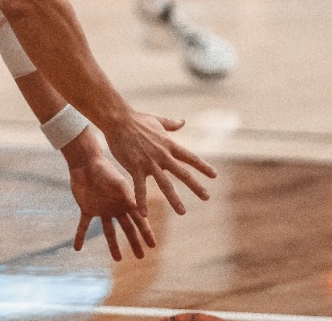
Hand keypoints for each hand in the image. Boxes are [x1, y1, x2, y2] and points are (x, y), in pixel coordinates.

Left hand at [67, 147, 154, 260]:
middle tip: (140, 257)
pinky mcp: (87, 209)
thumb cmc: (104, 170)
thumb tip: (141, 211)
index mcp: (126, 202)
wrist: (85, 163)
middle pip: (127, 229)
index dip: (146, 233)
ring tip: (118, 259)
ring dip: (113, 245)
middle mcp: (116, 208)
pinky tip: (77, 248)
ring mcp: (102, 209)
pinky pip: (83, 226)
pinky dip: (79, 236)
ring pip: (109, 231)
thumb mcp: (119, 183)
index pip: (139, 220)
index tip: (153, 246)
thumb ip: (129, 196)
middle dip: (134, 243)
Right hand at [100, 109, 215, 216]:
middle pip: (182, 173)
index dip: (202, 166)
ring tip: (182, 212)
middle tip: (207, 197)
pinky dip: (141, 201)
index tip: (214, 175)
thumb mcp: (157, 120)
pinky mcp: (135, 167)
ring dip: (174, 199)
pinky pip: (140, 187)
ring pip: (164, 184)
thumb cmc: (136, 118)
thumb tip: (183, 121)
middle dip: (195, 186)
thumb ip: (170, 124)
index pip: (190, 157)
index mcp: (168, 144)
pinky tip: (143, 214)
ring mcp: (149, 162)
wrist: (117, 120)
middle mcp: (162, 154)